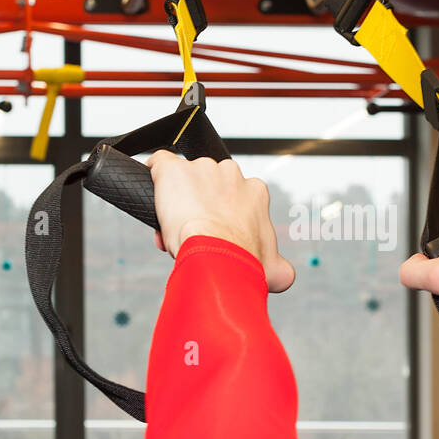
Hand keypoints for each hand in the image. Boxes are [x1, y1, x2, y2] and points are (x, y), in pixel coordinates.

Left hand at [147, 150, 294, 293]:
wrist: (216, 255)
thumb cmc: (243, 261)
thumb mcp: (272, 268)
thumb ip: (279, 268)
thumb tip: (285, 276)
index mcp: (254, 191)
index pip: (234, 197)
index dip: (221, 215)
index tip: (212, 232)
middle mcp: (230, 174)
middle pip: (209, 185)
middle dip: (200, 205)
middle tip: (191, 232)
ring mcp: (201, 169)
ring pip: (185, 180)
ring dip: (177, 199)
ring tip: (173, 228)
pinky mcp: (173, 170)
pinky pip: (160, 163)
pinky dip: (154, 173)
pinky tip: (153, 191)